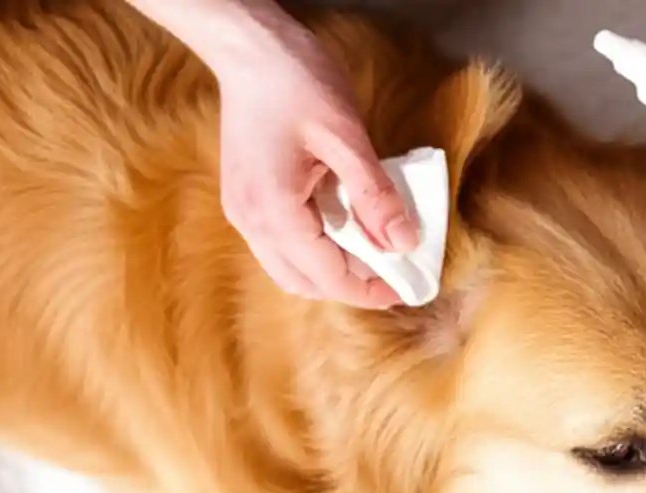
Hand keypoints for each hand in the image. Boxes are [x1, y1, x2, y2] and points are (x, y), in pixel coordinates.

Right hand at [213, 22, 413, 307]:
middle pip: (304, 283)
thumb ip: (375, 196)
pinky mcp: (243, 199)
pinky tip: (344, 228)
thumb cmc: (296, 82)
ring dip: (330, 271)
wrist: (249, 48)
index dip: (368, 291)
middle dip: (350, 286)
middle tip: (393, 275)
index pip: (326, 275)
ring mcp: (241, 211)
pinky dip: (313, 250)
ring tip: (373, 254)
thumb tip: (404, 243)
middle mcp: (249, 220)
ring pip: (289, 269)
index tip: (403, 289)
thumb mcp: (347, 137)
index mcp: (274, 210)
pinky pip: (280, 245)